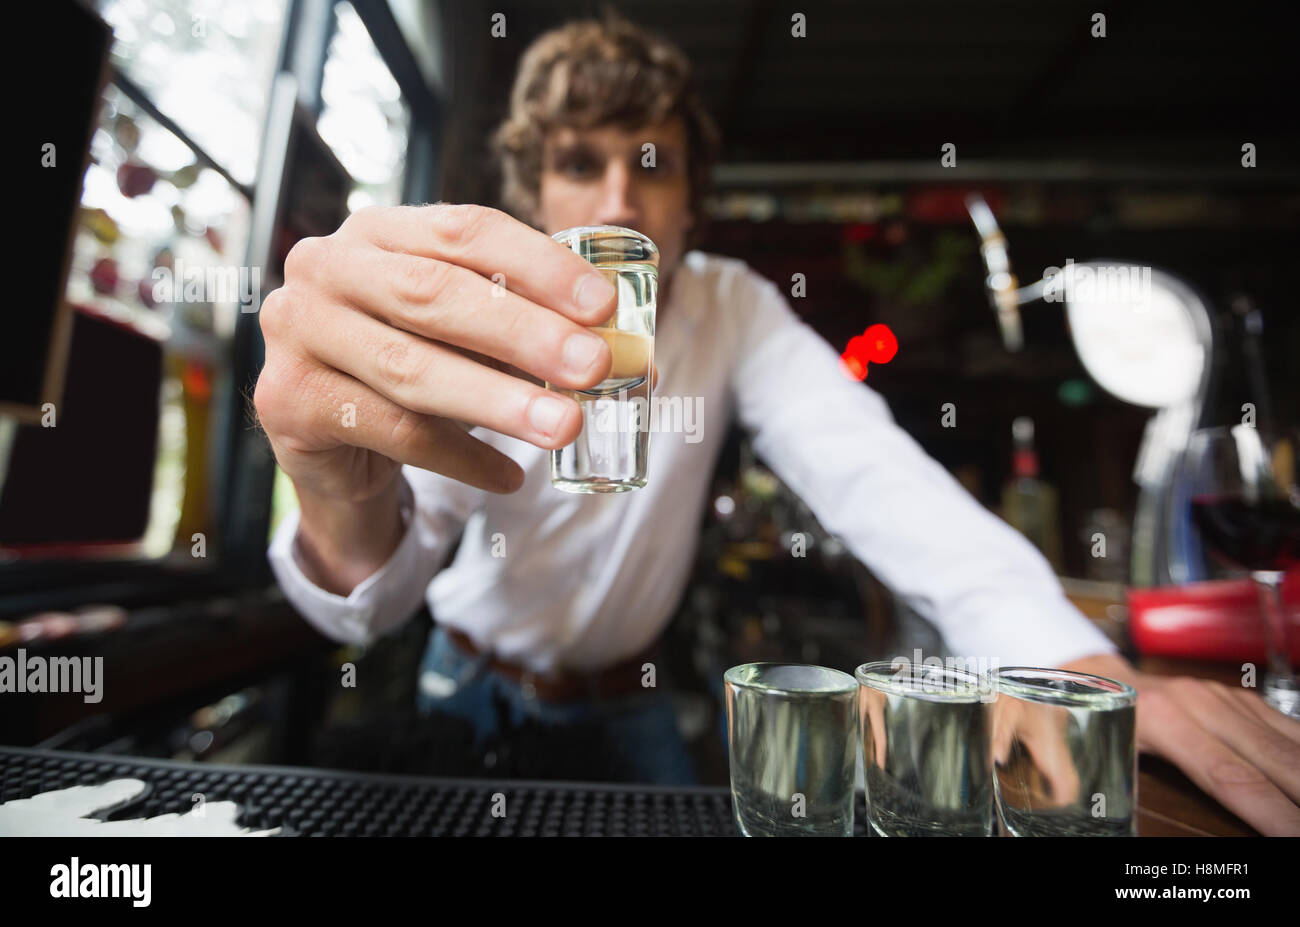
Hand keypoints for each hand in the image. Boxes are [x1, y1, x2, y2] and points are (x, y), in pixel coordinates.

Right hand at [253, 203, 622, 503]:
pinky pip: (390, 431)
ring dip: (498, 401)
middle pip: (433, 294)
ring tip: (565, 426)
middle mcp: (326, 267)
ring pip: (410, 368)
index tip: (603, 304)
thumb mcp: (472, 337)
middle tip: (593, 365)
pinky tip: (510, 476)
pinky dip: (461, 457)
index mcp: (379, 230)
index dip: (537, 264)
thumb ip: (535, 334)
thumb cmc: (412, 366)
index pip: (464, 229)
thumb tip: (636, 360)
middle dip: (523, 332)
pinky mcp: (287, 399)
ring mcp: (296, 331)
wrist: (329, 437)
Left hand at [1059, 652, 1299, 834]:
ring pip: (1290, 743)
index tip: (1293, 837)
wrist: (1097, 670)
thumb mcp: (1080, 747)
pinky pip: (1289, 730)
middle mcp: (1201, 703)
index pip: (1230, 777)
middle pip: (1276, 760)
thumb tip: (1068, 802)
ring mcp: (1226, 698)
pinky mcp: (1242, 700)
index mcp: (1163, 718)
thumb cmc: (1089, 715)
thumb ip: (1079, 776)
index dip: (1272, 813)